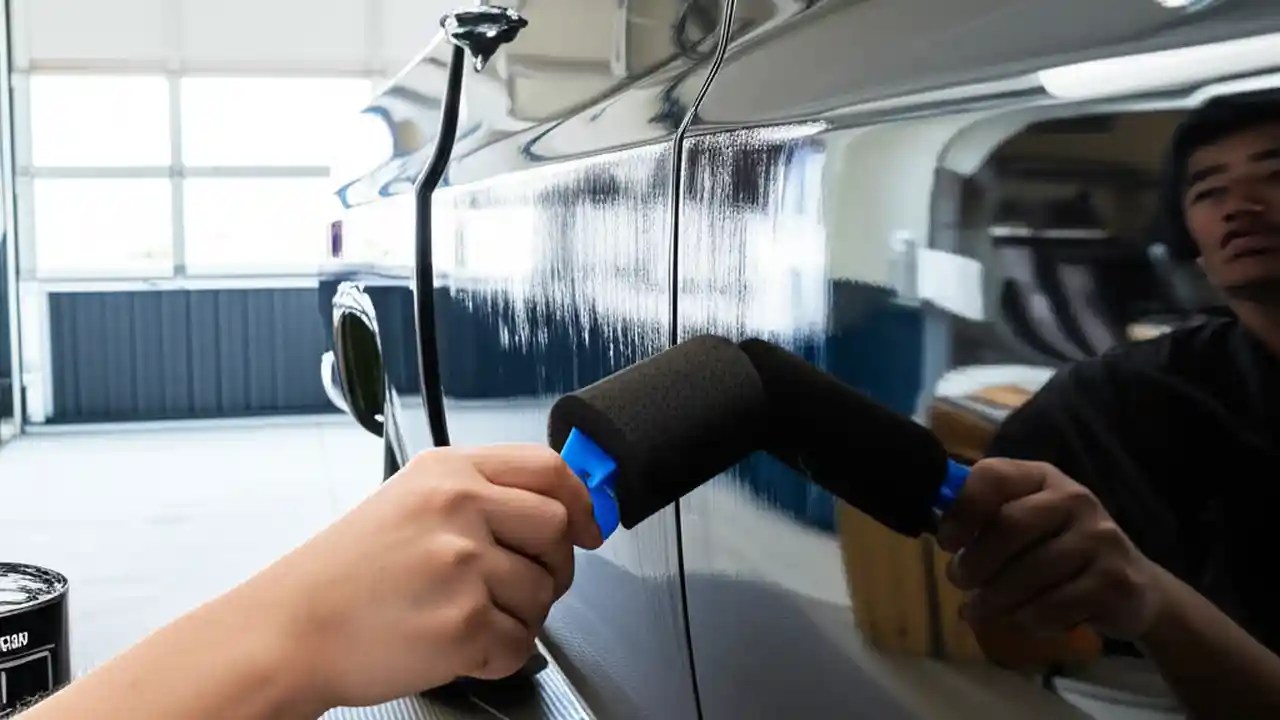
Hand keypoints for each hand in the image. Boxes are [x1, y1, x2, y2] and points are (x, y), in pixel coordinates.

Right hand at [237, 444, 602, 712]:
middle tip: (517, 584)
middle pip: (558, 529)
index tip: (589, 525)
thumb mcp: (408, 502)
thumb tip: (561, 506)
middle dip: (551, 565)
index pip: (548, 468)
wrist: (289, 631)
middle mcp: (459, 509)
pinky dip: (497, 655)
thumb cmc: (345, 574)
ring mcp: (463, 566)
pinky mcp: (464, 624)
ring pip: (543, 593)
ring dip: (518, 615)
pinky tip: (456, 644)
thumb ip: (480, 494)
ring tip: (464, 615)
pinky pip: (520, 644)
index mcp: (448, 472)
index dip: (581, 499)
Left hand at [936, 458, 1164, 640]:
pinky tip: (1024, 619)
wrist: (1132, 587)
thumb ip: (985, 516)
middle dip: (975, 562)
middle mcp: (1075, 499)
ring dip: (995, 598)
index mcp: (1043, 477)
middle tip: (960, 582)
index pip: (994, 476)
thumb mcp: (1026, 521)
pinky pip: (1053, 606)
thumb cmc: (1060, 549)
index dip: (962, 510)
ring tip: (980, 609)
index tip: (947, 542)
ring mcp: (1100, 538)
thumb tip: (935, 524)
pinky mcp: (1115, 581)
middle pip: (1010, 526)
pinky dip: (1028, 618)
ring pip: (1030, 572)